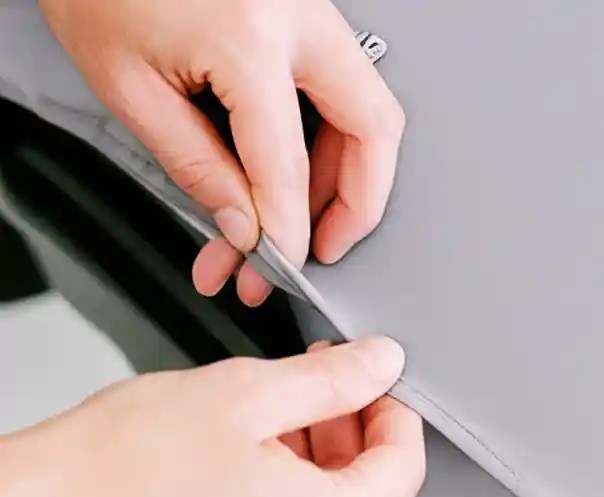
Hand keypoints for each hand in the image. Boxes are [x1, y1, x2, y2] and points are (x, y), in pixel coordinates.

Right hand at [0, 338, 424, 496]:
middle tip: (316, 382)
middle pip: (366, 495)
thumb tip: (381, 365)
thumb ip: (333, 380)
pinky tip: (239, 462)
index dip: (393, 409)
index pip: (405, 465)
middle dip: (348, 431)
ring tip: (267, 416)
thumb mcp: (247, 394)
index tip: (372, 378)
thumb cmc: (119, 472)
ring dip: (310, 463)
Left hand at [38, 0, 405, 305]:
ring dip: (344, 177)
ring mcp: (312, 10)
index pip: (287, 162)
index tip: (278, 263)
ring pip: (370, 109)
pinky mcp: (306, 13)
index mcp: (249, 36)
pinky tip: (296, 174)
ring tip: (298, 221)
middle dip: (357, 203)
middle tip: (324, 249)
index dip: (288, 228)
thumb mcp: (129, 86)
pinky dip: (331, 139)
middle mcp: (299, 18)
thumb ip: (194, 164)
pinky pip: (345, 86)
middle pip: (372, 129)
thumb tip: (241, 222)